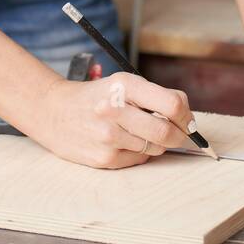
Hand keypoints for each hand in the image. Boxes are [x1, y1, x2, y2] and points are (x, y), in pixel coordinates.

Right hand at [41, 72, 194, 168]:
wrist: (54, 112)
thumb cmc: (96, 97)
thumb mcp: (123, 84)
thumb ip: (156, 96)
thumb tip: (189, 120)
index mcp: (124, 85)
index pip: (172, 105)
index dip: (187, 117)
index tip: (188, 122)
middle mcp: (115, 110)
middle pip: (166, 131)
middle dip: (178, 136)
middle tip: (177, 134)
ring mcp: (108, 137)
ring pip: (155, 148)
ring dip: (155, 143)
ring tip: (137, 132)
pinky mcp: (103, 158)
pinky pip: (138, 159)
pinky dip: (138, 152)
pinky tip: (122, 142)